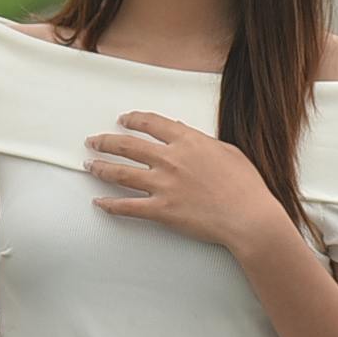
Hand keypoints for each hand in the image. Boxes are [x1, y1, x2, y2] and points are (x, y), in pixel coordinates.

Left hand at [84, 111, 290, 255]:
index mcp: (187, 141)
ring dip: (101, 168)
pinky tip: (99, 202)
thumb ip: (201, 140)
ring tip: (89, 165)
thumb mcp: (227, 151)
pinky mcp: (161, 210)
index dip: (133, 119)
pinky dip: (110, 205)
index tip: (123, 120)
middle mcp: (170, 159)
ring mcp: (163, 185)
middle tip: (94, 141)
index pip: (152, 123)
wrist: (248, 217)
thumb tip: (182, 131)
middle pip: (128, 145)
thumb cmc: (245, 186)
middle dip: (106, 141)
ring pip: (121, 173)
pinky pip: (128, 206)